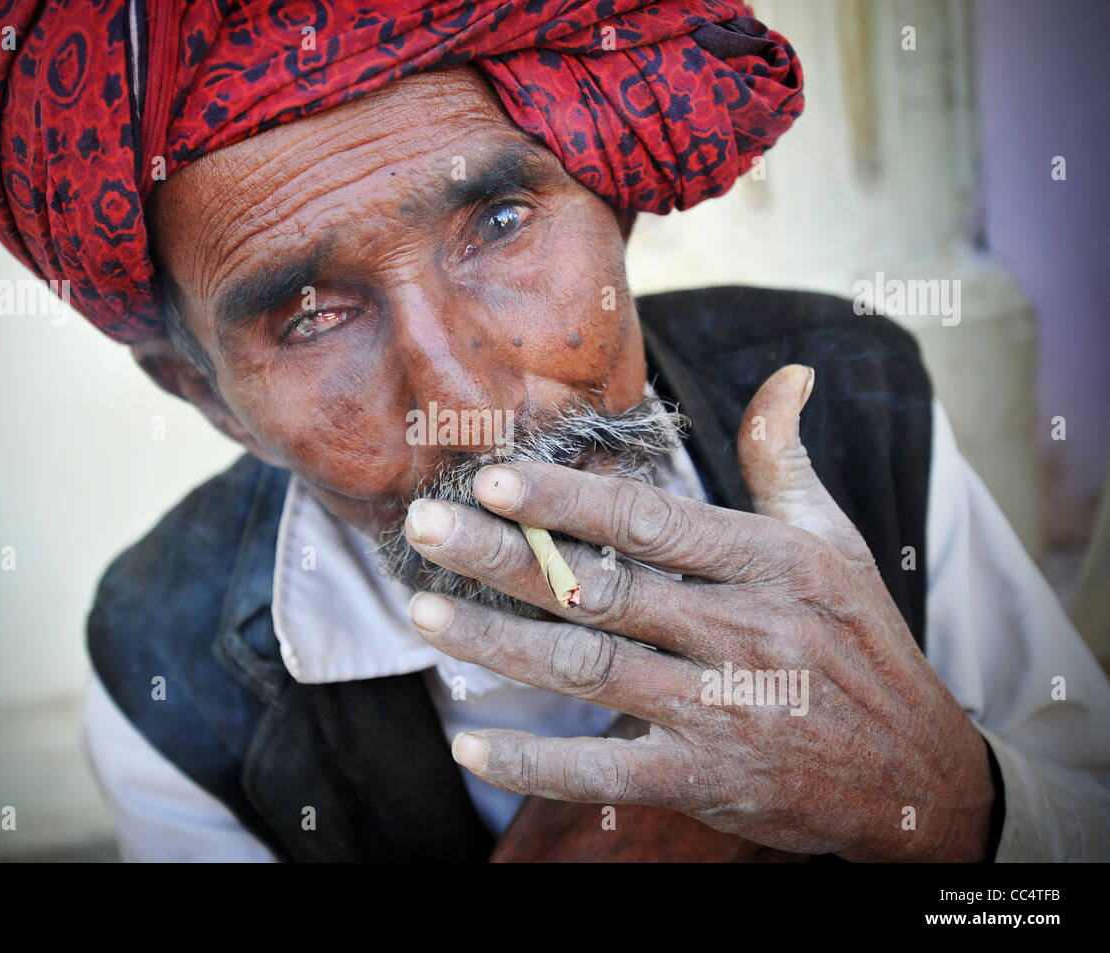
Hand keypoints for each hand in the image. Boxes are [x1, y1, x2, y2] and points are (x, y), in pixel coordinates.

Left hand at [404, 365, 994, 860]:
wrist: (917, 775)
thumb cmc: (861, 642)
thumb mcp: (834, 541)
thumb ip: (785, 460)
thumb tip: (791, 372)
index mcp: (768, 564)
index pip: (650, 523)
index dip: (567, 500)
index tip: (492, 478)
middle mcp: (742, 633)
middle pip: (601, 590)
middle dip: (504, 558)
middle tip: (422, 527)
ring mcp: (721, 712)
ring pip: (589, 670)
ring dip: (498, 644)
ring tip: (423, 614)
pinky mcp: (706, 780)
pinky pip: (606, 772)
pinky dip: (537, 763)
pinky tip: (472, 745)